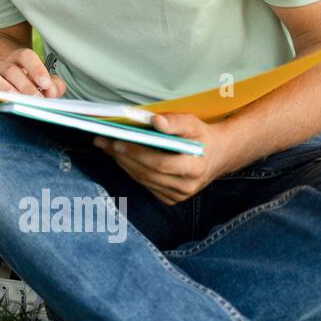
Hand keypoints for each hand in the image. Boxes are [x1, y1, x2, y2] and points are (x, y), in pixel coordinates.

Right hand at [0, 48, 64, 97]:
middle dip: (25, 86)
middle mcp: (4, 64)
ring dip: (4, 88)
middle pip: (11, 70)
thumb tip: (52, 92)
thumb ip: (54, 86)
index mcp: (20, 58)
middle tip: (36, 100)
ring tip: (16, 101)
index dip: (36, 69)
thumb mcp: (45, 83)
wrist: (10, 87)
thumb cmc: (31, 85)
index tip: (46, 84)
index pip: (26, 56)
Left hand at [91, 113, 242, 204]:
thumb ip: (174, 122)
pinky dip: (131, 170)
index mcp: (195, 168)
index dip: (137, 153)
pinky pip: (145, 185)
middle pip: (146, 173)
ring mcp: (179, 196)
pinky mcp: (171, 199)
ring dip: (122, 163)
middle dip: (122, 157)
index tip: (116, 141)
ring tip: (107, 147)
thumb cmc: (201, 136)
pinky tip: (120, 157)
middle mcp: (187, 187)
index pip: (160, 163)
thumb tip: (155, 121)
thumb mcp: (192, 123)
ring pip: (142, 180)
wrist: (217, 155)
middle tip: (103, 141)